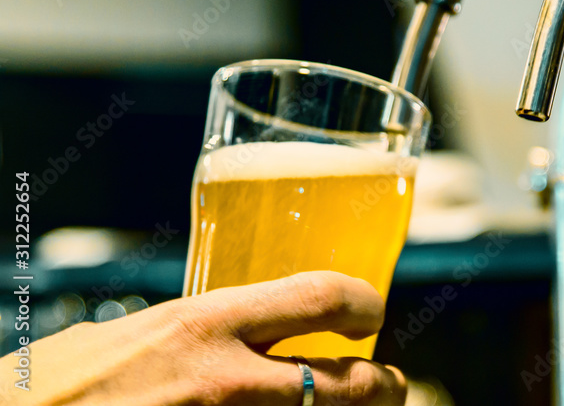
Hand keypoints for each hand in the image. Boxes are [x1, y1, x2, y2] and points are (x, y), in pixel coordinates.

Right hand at [1, 272, 405, 404]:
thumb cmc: (44, 393)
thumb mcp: (121, 338)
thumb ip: (186, 334)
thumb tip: (228, 334)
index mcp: (200, 327)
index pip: (317, 298)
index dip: (361, 301)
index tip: (370, 309)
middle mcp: (223, 383)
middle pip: (346, 385)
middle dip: (383, 385)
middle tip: (391, 382)